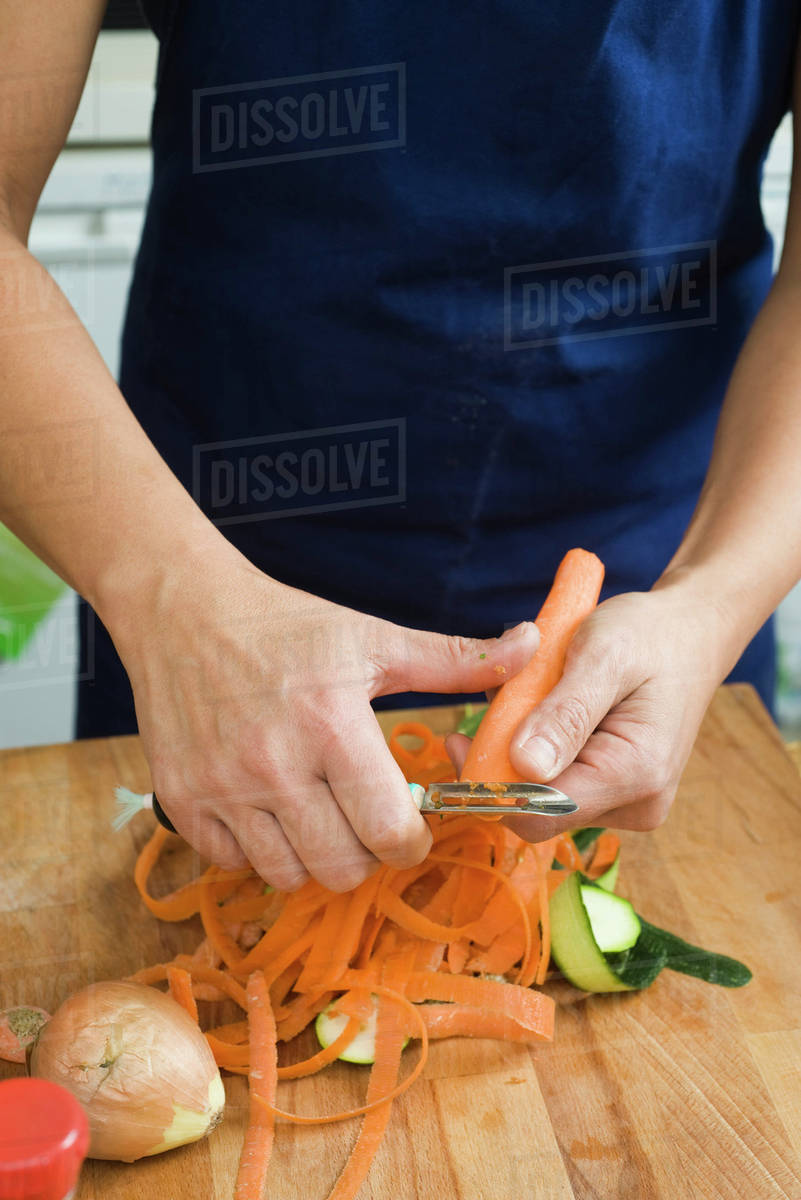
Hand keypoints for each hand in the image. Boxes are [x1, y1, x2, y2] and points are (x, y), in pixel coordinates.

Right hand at [109, 542, 539, 890]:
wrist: (183, 611)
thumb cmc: (285, 625)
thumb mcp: (373, 637)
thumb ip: (455, 659)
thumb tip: (533, 646)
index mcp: (332, 725)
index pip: (388, 831)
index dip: (411, 840)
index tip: (410, 823)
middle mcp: (274, 766)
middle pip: (342, 867)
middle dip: (367, 854)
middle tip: (366, 821)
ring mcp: (222, 788)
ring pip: (288, 875)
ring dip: (314, 857)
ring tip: (319, 816)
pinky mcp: (182, 801)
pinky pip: (233, 864)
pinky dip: (258, 850)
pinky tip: (270, 811)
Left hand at [446, 581, 737, 840]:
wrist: (689, 632)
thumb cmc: (648, 634)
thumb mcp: (603, 656)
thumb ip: (566, 713)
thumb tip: (524, 766)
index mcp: (636, 775)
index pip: (539, 813)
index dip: (490, 783)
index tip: (460, 737)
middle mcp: (635, 804)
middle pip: (534, 808)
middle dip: (504, 757)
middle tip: (499, 698)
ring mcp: (626, 803)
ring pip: (540, 795)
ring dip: (519, 747)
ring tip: (533, 691)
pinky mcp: (614, 793)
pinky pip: (554, 782)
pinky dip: (536, 747)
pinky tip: (546, 707)